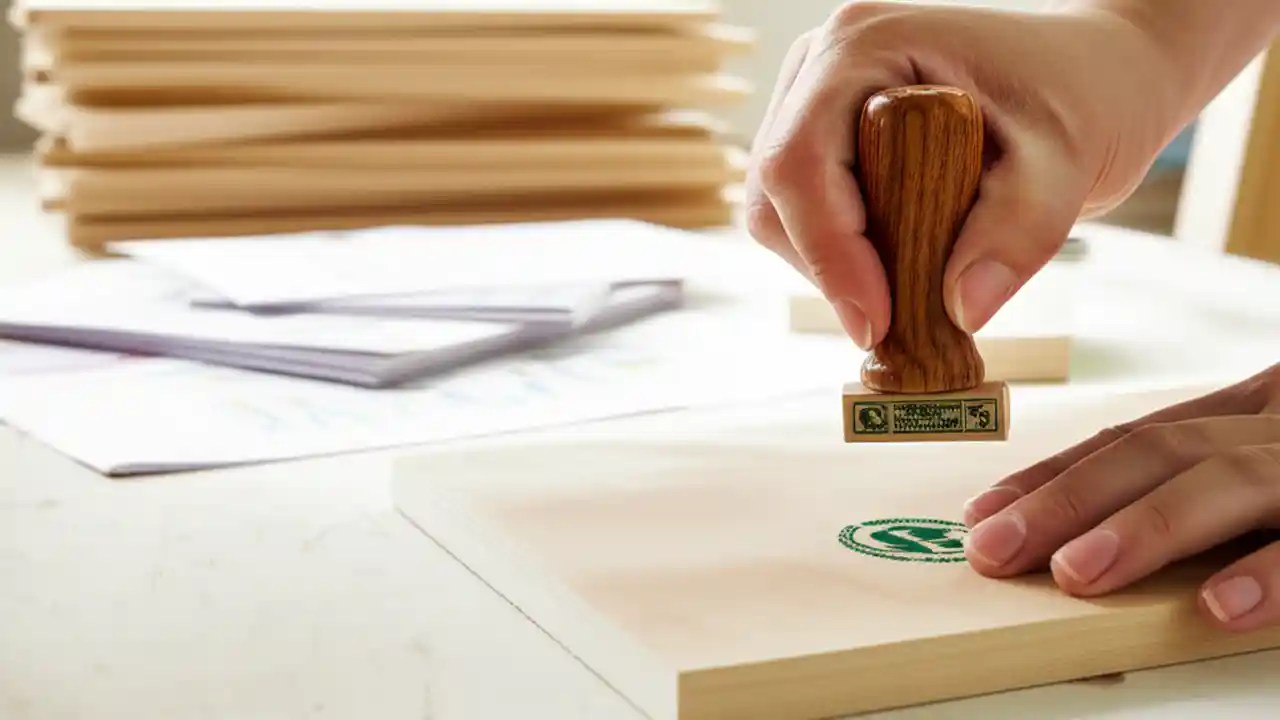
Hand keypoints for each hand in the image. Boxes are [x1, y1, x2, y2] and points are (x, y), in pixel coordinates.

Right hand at [745, 2, 1183, 347]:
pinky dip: (845, 259)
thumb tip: (961, 310)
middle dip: (829, 266)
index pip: (801, 161)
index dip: (828, 251)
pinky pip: (806, 215)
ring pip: (781, 211)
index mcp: (867, 45)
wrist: (1096, 73)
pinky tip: (902, 269)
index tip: (876, 322)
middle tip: (896, 319)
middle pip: (777, 192)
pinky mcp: (832, 138)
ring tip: (911, 290)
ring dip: (835, 268)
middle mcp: (825, 65)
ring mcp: (821, 101)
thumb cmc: (1086, 89)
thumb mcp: (1070, 157)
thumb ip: (1019, 231)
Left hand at [963, 363, 1279, 630]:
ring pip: (1228, 479)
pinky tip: (1218, 605)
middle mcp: (1277, 426)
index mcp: (1250, 414)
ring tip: (1077, 572)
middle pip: (1160, 452)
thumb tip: (1080, 546)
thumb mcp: (1260, 474)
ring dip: (1144, 528)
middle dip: (1068, 500)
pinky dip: (1268, 574)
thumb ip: (1191, 492)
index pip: (1133, 441)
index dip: (1053, 477)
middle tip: (997, 549)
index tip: (981, 515)